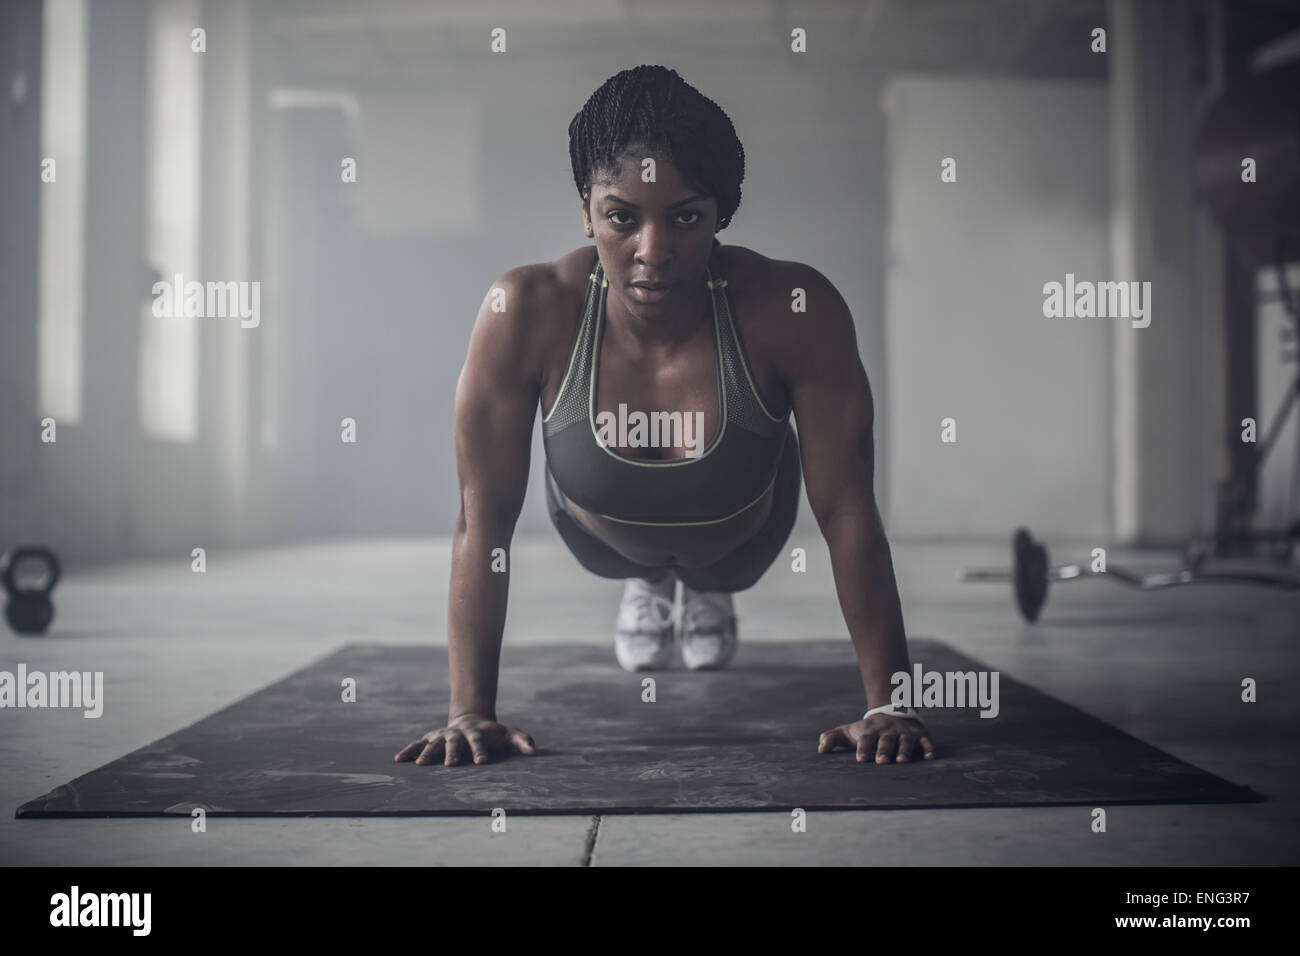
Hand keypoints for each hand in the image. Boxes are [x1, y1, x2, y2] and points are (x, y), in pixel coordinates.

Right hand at [394, 713, 536, 766]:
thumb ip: (522, 740)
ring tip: (421, 765)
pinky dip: (409, 750)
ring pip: (434, 743)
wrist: (472, 719)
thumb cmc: (493, 733)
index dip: (480, 751)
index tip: (481, 762)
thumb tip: (533, 751)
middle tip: (450, 766)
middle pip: (454, 743)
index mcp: (476, 733)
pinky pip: (418, 744)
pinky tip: (399, 759)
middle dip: (452, 753)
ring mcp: (443, 735)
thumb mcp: (509, 734)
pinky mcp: (431, 738)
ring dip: (427, 753)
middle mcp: (457, 734)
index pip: (479, 742)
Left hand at [817, 714, 935, 763]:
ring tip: (901, 761)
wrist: (890, 711)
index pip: (866, 739)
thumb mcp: (849, 732)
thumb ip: (833, 738)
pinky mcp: (919, 734)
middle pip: (885, 740)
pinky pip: (925, 741)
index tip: (861, 759)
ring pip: (905, 741)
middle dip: (883, 750)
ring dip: (904, 750)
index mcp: (870, 731)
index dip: (863, 748)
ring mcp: (904, 732)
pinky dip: (928, 748)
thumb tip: (820, 749)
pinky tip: (930, 756)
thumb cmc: (867, 730)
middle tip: (881, 761)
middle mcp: (888, 731)